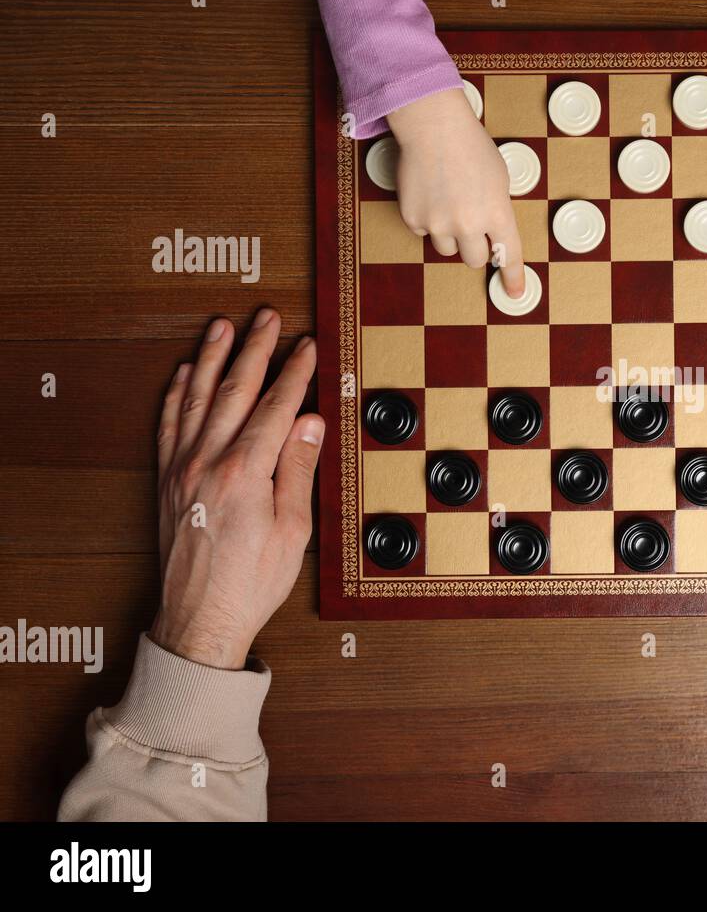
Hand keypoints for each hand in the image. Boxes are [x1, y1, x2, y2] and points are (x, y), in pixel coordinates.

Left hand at [151, 309, 322, 668]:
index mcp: (245, 472)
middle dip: (254, 349)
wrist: (201, 618)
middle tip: (267, 318)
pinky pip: (168, 424)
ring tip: (222, 326)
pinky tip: (182, 374)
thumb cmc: (251, 582)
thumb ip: (299, 467)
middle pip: (234, 390)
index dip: (295, 372)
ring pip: (196, 398)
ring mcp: (182, 469)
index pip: (276, 406)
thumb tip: (310, 421)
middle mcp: (207, 462)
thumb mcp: (293, 528)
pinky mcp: (167, 481)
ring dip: (210, 358)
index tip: (308, 346)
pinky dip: (175, 394)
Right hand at [386, 88, 525, 296]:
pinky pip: (424, 233)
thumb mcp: (499, 179)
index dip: (512, 276)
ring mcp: (439, 224)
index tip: (515, 293)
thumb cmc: (470, 147)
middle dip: (475, 247)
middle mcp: (469, 224)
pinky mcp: (414, 219)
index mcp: (497, 212)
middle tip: (469, 225)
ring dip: (450, 235)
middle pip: (475, 260)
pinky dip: (427, 220)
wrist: (433, 126)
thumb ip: (497, 209)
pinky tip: (429, 194)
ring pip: (447, 250)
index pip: (508, 254)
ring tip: (447, 202)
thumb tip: (492, 233)